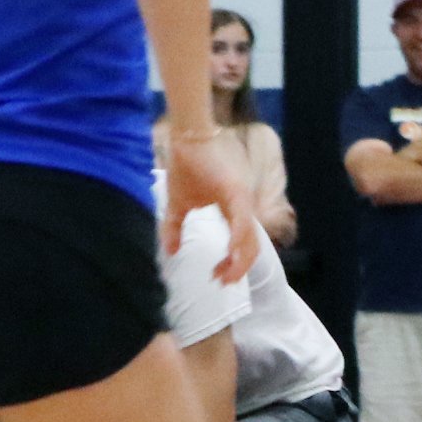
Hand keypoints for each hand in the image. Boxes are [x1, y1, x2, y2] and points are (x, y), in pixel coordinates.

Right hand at [163, 127, 259, 283]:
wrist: (186, 139)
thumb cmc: (186, 168)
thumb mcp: (178, 205)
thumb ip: (174, 229)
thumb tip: (170, 251)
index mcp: (234, 211)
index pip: (242, 244)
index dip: (233, 264)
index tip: (217, 275)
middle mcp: (244, 207)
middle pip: (251, 246)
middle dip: (239, 268)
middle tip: (223, 282)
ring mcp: (243, 200)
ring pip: (250, 238)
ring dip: (240, 260)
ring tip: (227, 275)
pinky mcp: (236, 192)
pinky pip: (242, 221)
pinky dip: (239, 240)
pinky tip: (232, 254)